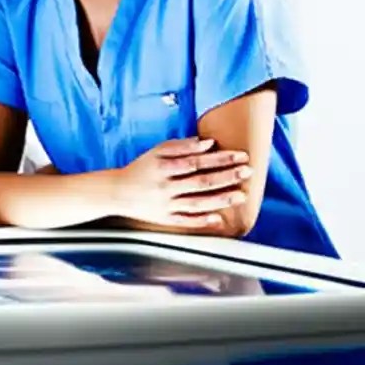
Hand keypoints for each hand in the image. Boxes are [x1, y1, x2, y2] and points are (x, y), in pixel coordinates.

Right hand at [112, 137, 250, 229]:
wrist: (117, 192)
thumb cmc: (140, 169)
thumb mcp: (156, 152)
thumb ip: (181, 146)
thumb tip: (208, 143)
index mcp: (162, 167)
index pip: (196, 162)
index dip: (220, 159)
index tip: (240, 155)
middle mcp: (165, 187)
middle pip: (201, 182)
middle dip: (227, 176)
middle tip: (248, 172)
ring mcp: (165, 205)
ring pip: (197, 202)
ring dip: (221, 199)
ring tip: (241, 195)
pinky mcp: (165, 219)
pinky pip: (186, 221)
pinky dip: (202, 220)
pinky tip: (219, 218)